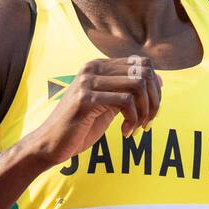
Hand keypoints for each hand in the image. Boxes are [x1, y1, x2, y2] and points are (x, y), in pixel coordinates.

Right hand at [30, 55, 161, 166]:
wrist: (50, 144)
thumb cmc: (79, 127)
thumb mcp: (107, 105)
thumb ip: (126, 91)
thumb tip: (159, 80)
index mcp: (98, 66)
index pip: (141, 63)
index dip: (155, 86)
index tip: (151, 109)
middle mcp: (92, 68)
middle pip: (143, 72)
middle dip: (154, 100)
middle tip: (148, 122)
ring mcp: (88, 82)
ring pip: (137, 85)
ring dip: (145, 111)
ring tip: (138, 128)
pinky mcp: (86, 100)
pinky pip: (125, 102)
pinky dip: (133, 120)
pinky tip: (125, 133)